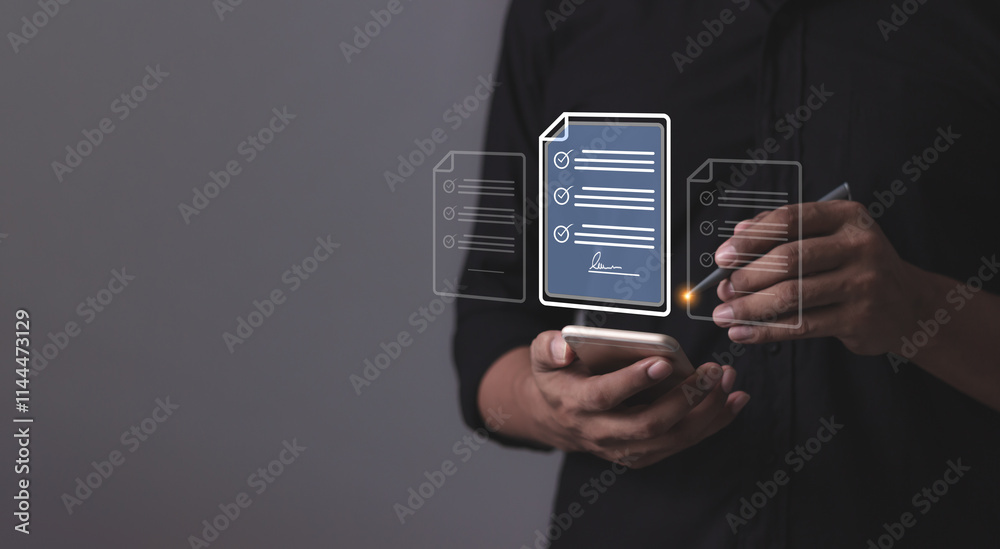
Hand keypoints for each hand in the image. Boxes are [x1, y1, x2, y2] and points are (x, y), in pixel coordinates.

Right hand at [523, 331, 749, 468]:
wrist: (555, 416)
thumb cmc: (557, 377)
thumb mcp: (542, 355)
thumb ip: (549, 346)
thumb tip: (564, 345)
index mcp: (575, 404)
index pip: (604, 397)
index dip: (632, 381)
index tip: (662, 361)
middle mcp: (600, 432)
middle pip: (648, 424)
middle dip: (685, 398)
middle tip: (712, 371)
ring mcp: (624, 448)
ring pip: (672, 438)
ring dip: (706, 412)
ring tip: (728, 382)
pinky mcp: (644, 453)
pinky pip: (682, 442)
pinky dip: (712, 423)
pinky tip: (733, 401)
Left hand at [712, 201, 931, 354]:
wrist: (910, 305)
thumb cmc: (857, 266)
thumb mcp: (833, 236)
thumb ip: (787, 230)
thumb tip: (739, 232)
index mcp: (847, 217)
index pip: (789, 220)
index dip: (750, 239)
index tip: (723, 256)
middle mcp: (859, 246)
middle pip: (788, 260)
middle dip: (746, 277)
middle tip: (723, 290)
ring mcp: (861, 284)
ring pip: (791, 295)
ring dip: (749, 308)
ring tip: (725, 314)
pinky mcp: (858, 319)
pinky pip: (800, 326)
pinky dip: (765, 330)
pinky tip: (743, 332)